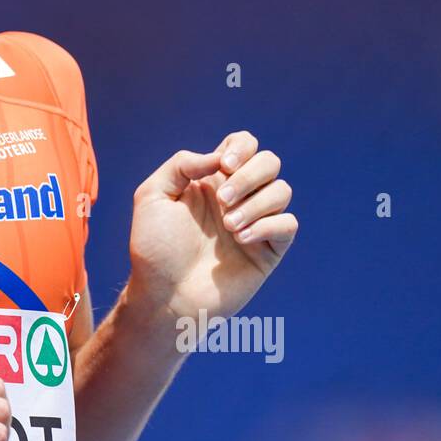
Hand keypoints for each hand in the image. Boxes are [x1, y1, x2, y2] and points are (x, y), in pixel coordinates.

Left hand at [127, 130, 297, 321]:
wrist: (164, 296)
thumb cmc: (154, 248)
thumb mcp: (152, 196)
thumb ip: (181, 165)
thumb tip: (218, 158)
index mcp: (211, 180)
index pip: (244, 144)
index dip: (242, 147)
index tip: (223, 166)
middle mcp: (237, 197)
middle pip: (269, 162)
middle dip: (249, 175)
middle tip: (222, 202)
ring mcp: (254, 223)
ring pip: (282, 190)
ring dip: (256, 203)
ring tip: (229, 227)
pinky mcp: (268, 251)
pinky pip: (288, 224)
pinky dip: (268, 225)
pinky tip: (242, 239)